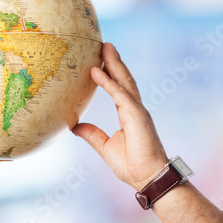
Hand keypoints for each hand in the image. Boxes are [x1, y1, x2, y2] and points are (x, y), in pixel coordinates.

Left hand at [72, 42, 168, 190]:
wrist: (148, 178)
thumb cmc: (132, 166)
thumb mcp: (105, 147)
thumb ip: (92, 135)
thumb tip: (75, 126)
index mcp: (129, 115)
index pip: (119, 88)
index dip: (111, 73)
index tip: (100, 59)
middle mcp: (135, 109)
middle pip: (124, 79)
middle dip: (114, 61)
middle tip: (104, 44)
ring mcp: (137, 111)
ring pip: (124, 82)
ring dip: (114, 63)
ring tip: (104, 47)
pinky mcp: (136, 116)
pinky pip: (120, 95)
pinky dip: (108, 82)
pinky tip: (96, 71)